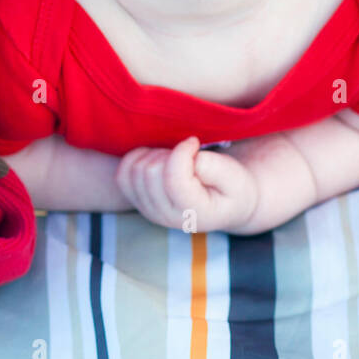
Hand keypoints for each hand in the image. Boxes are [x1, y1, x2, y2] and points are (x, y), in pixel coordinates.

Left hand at [116, 136, 258, 232]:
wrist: (226, 205)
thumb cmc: (233, 188)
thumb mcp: (235, 178)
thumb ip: (215, 168)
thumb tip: (188, 157)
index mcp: (193, 212)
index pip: (172, 177)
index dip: (182, 150)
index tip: (195, 142)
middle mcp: (166, 216)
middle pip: (150, 171)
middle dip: (169, 153)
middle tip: (187, 153)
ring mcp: (149, 211)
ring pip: (135, 171)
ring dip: (155, 155)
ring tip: (175, 158)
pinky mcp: (138, 202)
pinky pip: (122, 174)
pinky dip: (137, 159)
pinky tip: (158, 158)